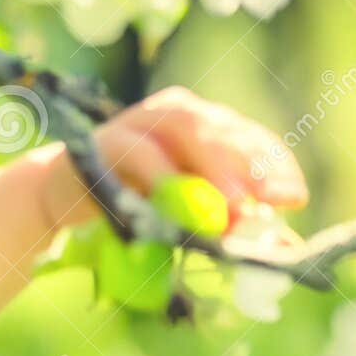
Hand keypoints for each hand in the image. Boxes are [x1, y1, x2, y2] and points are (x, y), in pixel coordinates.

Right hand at [37, 85, 309, 234]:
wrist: (61, 199)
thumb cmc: (134, 204)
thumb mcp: (187, 212)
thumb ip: (228, 221)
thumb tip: (280, 243)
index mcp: (204, 125)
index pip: (249, 136)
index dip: (274, 163)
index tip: (293, 198)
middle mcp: (174, 112)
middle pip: (221, 127)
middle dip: (248, 163)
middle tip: (268, 200)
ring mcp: (138, 120)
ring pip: (184, 129)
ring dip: (211, 168)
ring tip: (231, 206)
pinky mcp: (105, 140)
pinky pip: (137, 154)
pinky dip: (160, 178)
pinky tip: (177, 203)